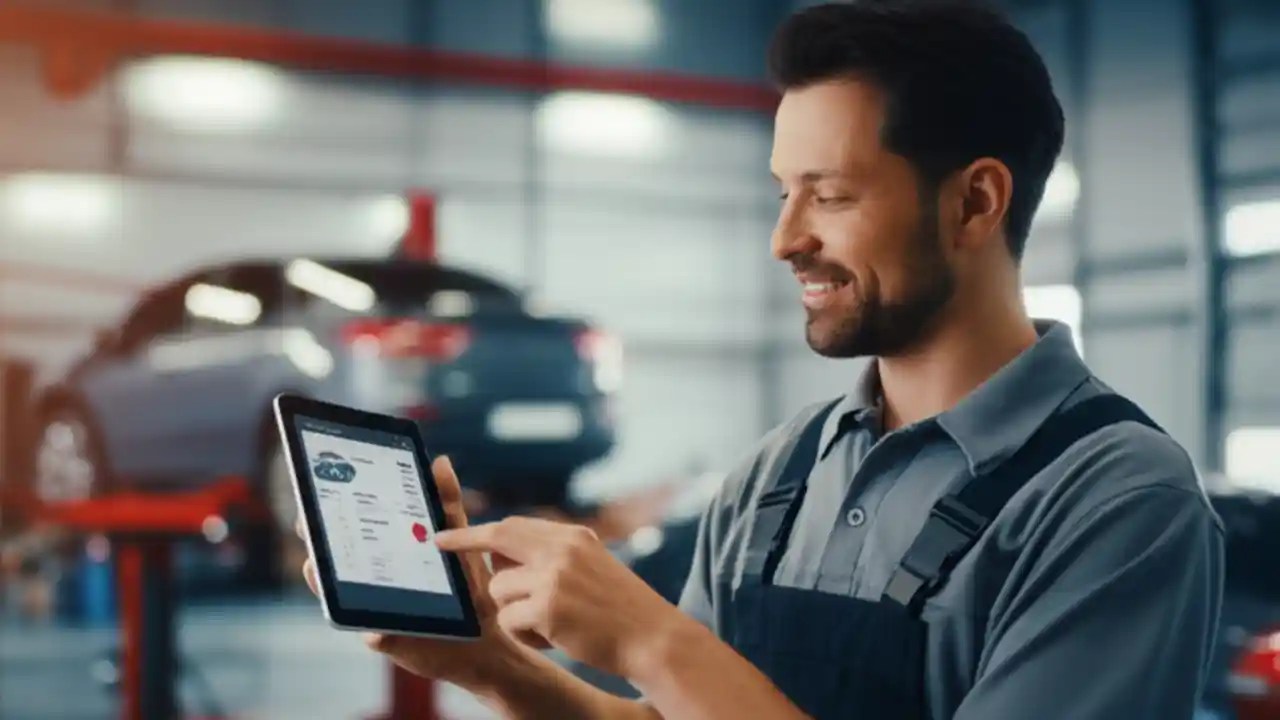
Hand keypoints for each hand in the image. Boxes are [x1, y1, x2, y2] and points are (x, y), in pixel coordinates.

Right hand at [297, 456, 525, 694]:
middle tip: (307, 523)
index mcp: (386, 553)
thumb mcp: (460, 537)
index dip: (326, 511)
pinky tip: (375, 628)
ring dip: (326, 584)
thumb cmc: (467, 584)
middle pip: (334, 560)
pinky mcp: (392, 641)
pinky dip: (373, 632)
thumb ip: (449, 503)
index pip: (350, 529)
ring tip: (317, 566)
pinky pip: (375, 637)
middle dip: (317, 540)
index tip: (315, 490)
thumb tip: (441, 461)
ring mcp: (377, 610)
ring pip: (341, 598)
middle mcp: (373, 581)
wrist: (489, 632)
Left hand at [435, 515, 688, 677]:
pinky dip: (525, 634)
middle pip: (498, 538)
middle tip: (439, 544)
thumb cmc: (620, 609)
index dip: (477, 531)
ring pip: (500, 589)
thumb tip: (504, 550)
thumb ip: (554, 555)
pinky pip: (510, 620)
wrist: (653, 638)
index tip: (447, 532)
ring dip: (513, 611)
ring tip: (549, 623)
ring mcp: (553, 577)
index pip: (513, 525)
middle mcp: (561, 549)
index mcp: (572, 537)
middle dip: (463, 542)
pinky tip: (554, 637)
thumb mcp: (592, 566)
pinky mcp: (548, 608)